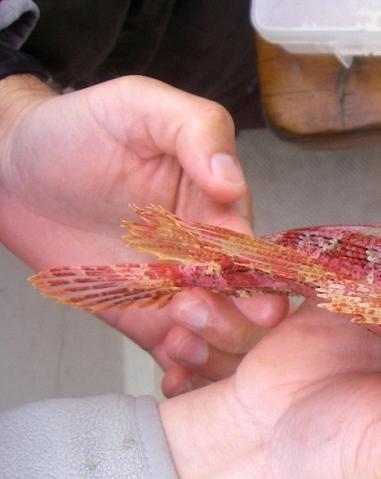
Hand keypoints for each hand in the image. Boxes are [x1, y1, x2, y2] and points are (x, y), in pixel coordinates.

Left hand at [0, 74, 286, 394]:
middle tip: (196, 309)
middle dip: (239, 317)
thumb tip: (233, 181)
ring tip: (177, 337)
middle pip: (252, 301)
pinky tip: (175, 370)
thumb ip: (198, 131)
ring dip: (214, 346)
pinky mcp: (147, 319)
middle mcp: (210, 254)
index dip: (258, 270)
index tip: (243, 282)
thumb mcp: (141, 106)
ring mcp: (181, 291)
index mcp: (222, 208)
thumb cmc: (78, 129)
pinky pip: (182, 355)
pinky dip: (188, 372)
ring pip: (225, 335)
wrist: (11, 167)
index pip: (258, 247)